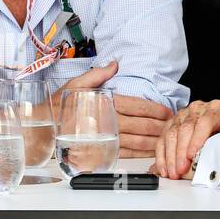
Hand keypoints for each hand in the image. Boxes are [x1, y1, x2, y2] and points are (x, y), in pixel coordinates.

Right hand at [52, 60, 174, 157]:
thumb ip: (99, 74)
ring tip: (167, 139)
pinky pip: (125, 153)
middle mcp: (109, 121)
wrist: (45, 128)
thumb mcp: (78, 83)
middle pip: (143, 125)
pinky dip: (140, 153)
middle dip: (161, 126)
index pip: (139, 106)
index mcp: (106, 103)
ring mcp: (107, 138)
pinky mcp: (102, 150)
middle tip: (173, 126)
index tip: (168, 112)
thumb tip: (114, 65)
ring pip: (138, 141)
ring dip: (155, 140)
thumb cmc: (60, 106)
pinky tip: (150, 152)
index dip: (157, 110)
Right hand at [152, 100, 219, 179]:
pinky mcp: (171, 124)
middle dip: (181, 152)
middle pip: (185, 129)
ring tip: (173, 172)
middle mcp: (197, 109)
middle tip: (181, 169)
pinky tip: (164, 168)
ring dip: (170, 157)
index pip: (204, 122)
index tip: (192, 155)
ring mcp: (182, 116)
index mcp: (215, 109)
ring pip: (171, 134)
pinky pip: (162, 140)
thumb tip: (219, 160)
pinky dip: (162, 156)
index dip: (197, 140)